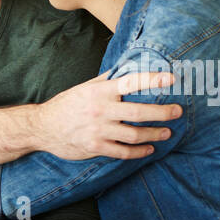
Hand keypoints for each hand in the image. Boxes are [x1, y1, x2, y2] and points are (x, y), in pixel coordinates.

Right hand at [37, 71, 181, 160]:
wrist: (42, 127)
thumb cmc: (65, 105)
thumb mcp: (84, 87)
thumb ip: (106, 80)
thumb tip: (128, 67)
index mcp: (99, 92)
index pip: (131, 82)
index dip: (152, 80)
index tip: (171, 78)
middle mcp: (100, 110)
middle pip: (139, 113)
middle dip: (163, 113)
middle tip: (177, 111)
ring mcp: (98, 130)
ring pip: (134, 134)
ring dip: (155, 134)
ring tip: (167, 133)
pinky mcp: (94, 147)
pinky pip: (123, 152)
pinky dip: (139, 152)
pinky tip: (149, 149)